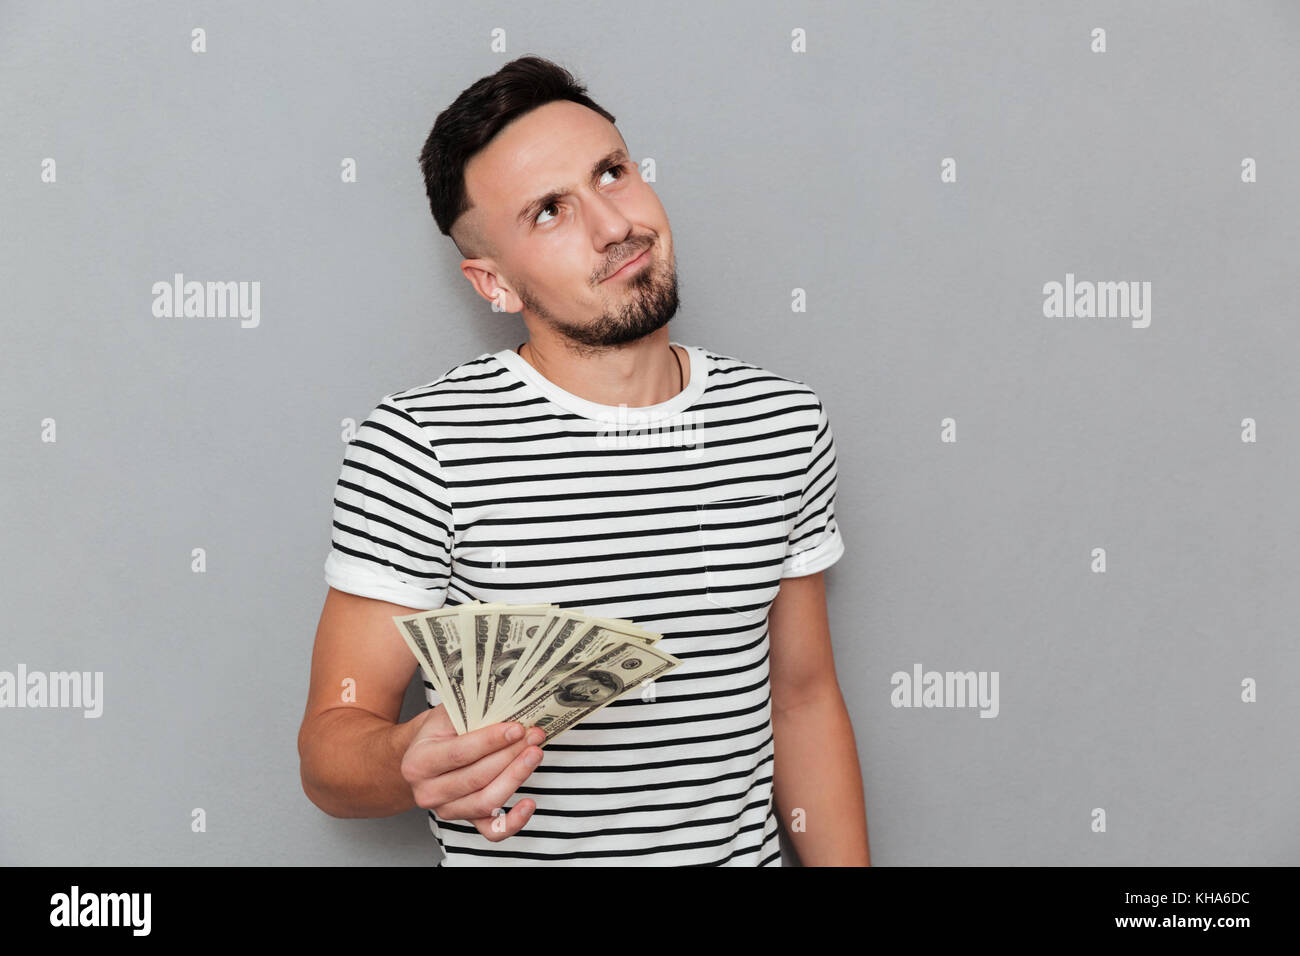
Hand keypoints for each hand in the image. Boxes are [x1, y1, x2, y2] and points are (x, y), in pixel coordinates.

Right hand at [399, 704, 544, 840]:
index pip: (460, 753)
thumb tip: (507, 705)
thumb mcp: (446, 715)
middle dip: (510, 755)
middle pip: (476, 778)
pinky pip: (492, 831)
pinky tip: (529, 803)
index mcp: (418, 762)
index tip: (517, 728)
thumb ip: (470, 712)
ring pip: (486, 801)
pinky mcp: (466, 821)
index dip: (491, 741)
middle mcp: (428, 792)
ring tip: (535, 755)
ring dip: (516, 777)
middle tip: (533, 736)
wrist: (426, 756)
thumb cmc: (440, 732)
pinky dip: (514, 821)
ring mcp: (446, 810)